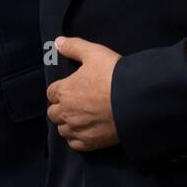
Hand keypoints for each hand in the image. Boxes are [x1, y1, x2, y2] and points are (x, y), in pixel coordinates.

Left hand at [46, 37, 119, 151]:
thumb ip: (74, 47)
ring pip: (62, 129)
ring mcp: (77, 129)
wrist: (135, 98)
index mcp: (64, 90)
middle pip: (53, 113)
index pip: (51, 92)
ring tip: (81, 116)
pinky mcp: (89, 142)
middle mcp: (66, 112)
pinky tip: (86, 130)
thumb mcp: (94, 53)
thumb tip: (57, 42)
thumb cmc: (114, 74)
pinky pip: (74, 144)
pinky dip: (77, 138)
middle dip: (61, 107)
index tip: (71, 88)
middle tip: (76, 102)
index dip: (60, 89)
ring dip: (68, 123)